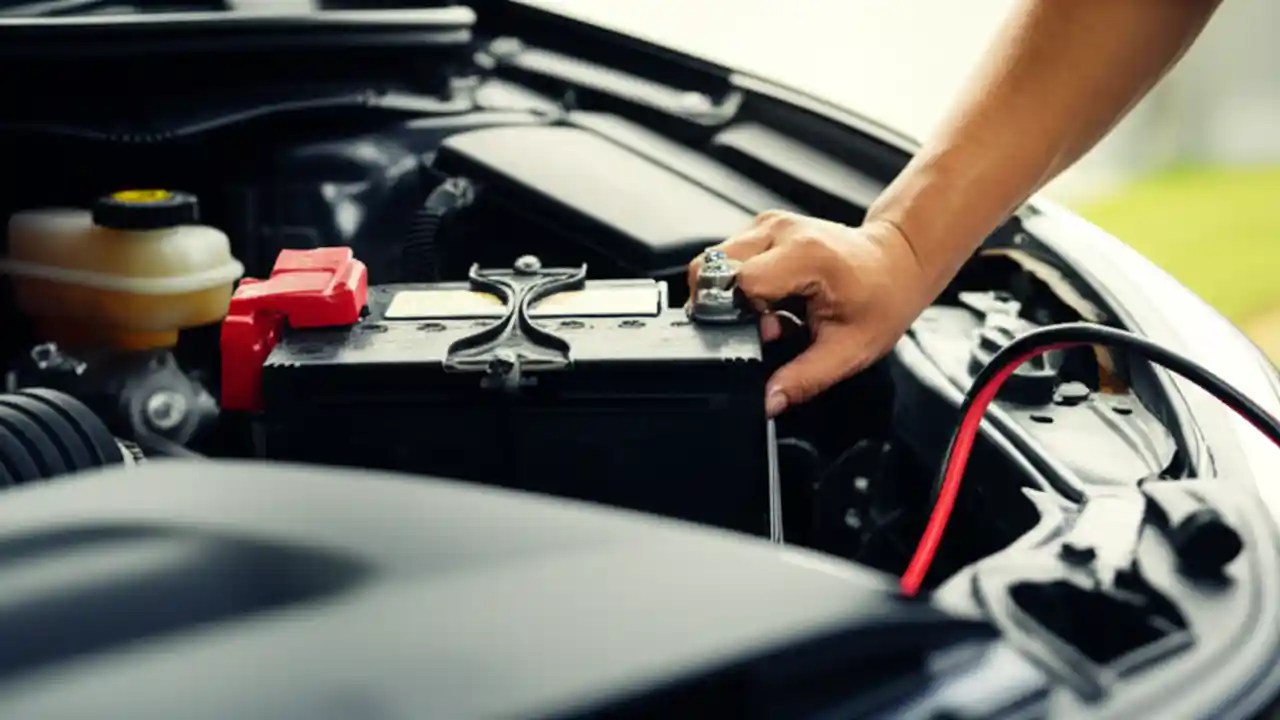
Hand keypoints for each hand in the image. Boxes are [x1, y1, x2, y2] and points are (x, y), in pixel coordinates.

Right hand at [688, 211, 930, 417]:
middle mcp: (780, 231)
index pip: (741, 284)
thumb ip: (804, 378)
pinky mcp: (763, 227)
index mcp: (805, 256)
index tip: (771, 331)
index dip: (746, 316)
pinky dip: (739, 283)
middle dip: (728, 305)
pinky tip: (771, 297)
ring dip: (731, 293)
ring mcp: (769, 224)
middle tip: (766, 322)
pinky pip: (729, 257)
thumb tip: (768, 402)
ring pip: (715, 261)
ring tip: (770, 310)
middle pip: (714, 267)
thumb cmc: (882, 298)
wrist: (897, 261)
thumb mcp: (849, 350)